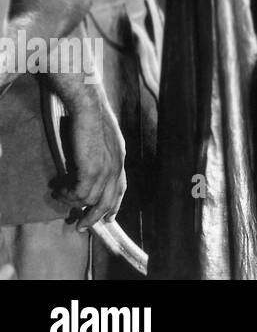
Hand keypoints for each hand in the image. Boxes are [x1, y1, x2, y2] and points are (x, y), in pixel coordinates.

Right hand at [52, 83, 125, 231]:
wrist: (88, 106)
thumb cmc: (90, 116)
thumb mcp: (101, 139)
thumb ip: (100, 155)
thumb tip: (86, 169)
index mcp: (120, 157)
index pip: (121, 188)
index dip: (114, 205)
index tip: (108, 218)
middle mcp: (117, 165)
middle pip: (109, 201)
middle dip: (94, 216)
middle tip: (79, 225)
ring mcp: (107, 169)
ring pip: (91, 200)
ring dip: (72, 201)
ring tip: (59, 194)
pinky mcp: (93, 169)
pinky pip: (81, 194)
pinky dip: (68, 195)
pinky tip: (59, 189)